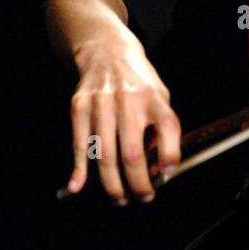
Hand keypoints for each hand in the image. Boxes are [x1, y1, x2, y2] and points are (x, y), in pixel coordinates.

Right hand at [67, 32, 181, 203]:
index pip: (168, 129)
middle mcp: (129, 101)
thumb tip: (157, 167)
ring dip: (111, 184)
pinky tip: (78, 186)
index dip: (169, 157)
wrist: (106, 51)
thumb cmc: (138, 81)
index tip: (165, 175)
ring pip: (105, 156)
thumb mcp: (160, 96)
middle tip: (142, 197)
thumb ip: (161, 127)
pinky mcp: (79, 107)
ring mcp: (101, 104)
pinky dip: (79, 169)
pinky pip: (80, 145)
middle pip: (133, 154)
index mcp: (155, 98)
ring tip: (119, 198)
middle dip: (138, 183)